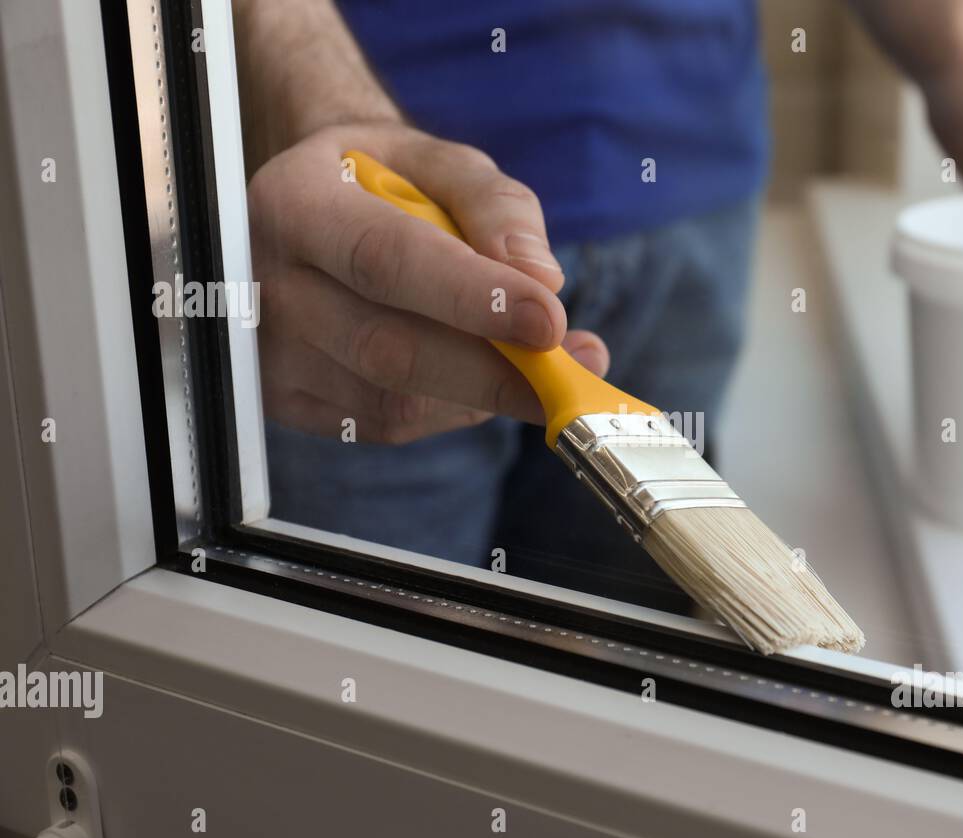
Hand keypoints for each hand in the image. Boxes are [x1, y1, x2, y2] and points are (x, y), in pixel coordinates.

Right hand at [248, 121, 608, 442]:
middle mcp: (266, 286)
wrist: (306, 212)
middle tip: (570, 374)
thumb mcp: (438, 161)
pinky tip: (485, 379)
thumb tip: (542, 277)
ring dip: (483, 395)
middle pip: (388, 348)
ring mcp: (270, 356)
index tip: (549, 320)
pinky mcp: (288, 404)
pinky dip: (454, 410)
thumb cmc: (382, 182)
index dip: (472, 297)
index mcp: (295, 206)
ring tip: (546, 373)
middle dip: (492, 370)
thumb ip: (494, 204)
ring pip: (391, 401)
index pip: (385, 260)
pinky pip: (386, 424)